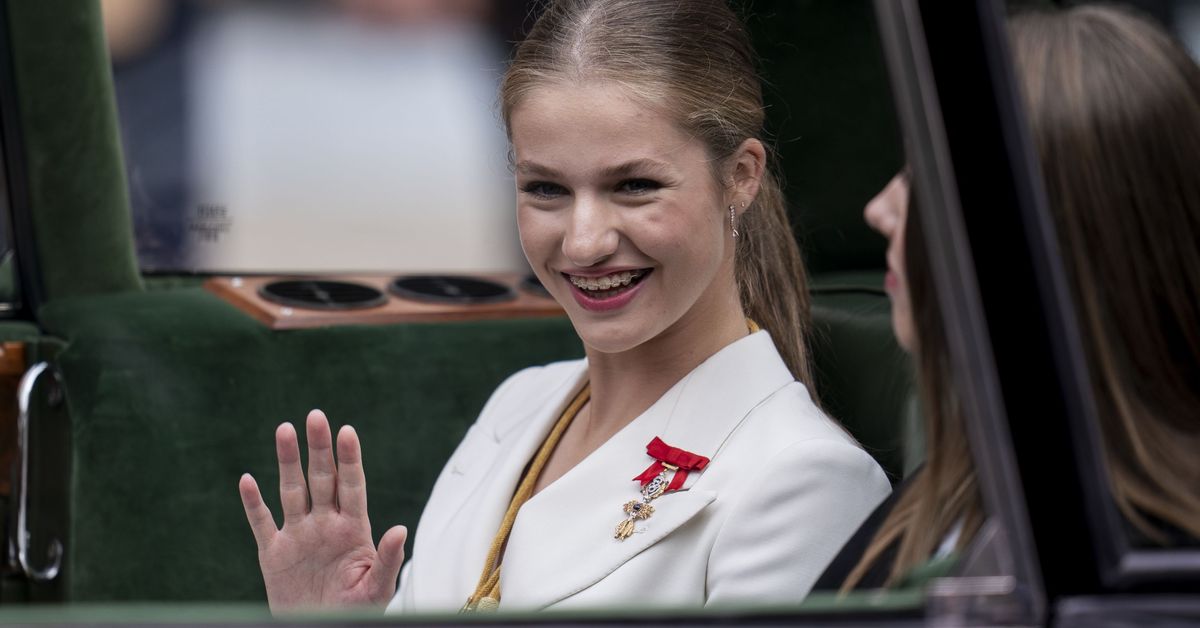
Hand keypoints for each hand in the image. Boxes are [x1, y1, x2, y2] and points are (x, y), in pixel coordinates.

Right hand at [239, 410, 407, 612]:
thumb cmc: (354, 613)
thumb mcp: (376, 589)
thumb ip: (388, 559)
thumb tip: (400, 529)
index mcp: (352, 530)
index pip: (352, 486)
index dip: (349, 459)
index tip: (347, 431)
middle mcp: (324, 525)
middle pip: (321, 479)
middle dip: (318, 448)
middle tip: (316, 415)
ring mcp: (298, 536)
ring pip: (291, 490)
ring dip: (287, 461)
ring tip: (284, 429)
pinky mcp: (273, 553)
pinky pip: (261, 522)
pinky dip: (253, 503)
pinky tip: (247, 480)